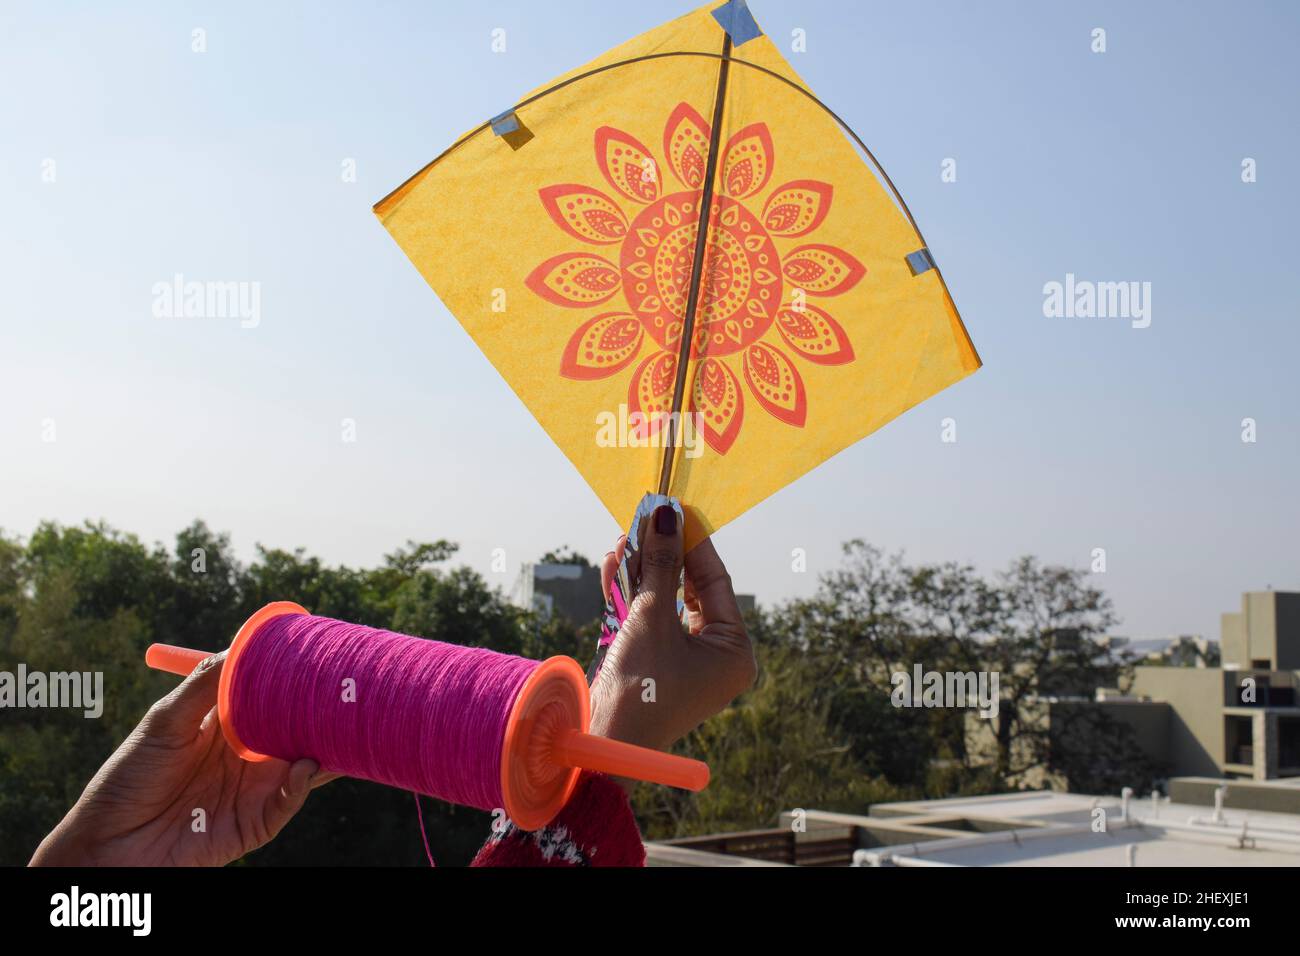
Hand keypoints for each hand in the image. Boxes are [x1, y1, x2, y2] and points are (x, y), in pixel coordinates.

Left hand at [30, 652, 335, 866]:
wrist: (107, 844)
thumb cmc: (128, 778)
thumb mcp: (163, 722)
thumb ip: (204, 687)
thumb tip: (242, 646)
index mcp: (229, 725)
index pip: (272, 697)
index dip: (296, 678)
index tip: (321, 654)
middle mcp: (250, 754)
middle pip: (298, 727)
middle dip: (323, 710)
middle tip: (348, 688)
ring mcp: (256, 787)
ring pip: (306, 762)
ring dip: (327, 745)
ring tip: (344, 725)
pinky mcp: (257, 821)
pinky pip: (290, 800)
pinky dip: (302, 783)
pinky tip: (306, 765)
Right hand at [589, 505, 755, 767]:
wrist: (601, 741)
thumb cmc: (640, 685)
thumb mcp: (651, 617)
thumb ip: (660, 563)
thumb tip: (665, 514)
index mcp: (733, 650)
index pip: (716, 581)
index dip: (693, 542)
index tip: (676, 508)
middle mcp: (714, 655)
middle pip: (689, 589)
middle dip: (662, 555)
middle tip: (645, 518)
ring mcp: (684, 660)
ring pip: (665, 602)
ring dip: (642, 571)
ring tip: (624, 537)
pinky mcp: (655, 663)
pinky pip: (648, 620)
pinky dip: (631, 595)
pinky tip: (615, 564)